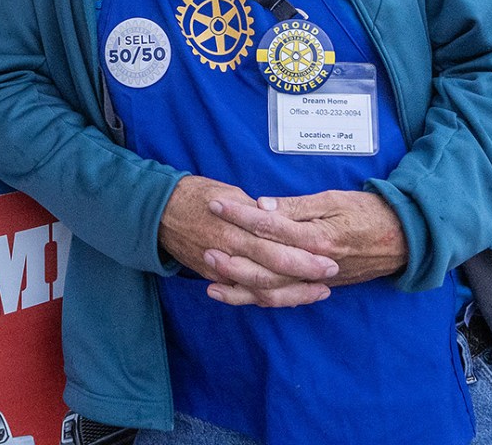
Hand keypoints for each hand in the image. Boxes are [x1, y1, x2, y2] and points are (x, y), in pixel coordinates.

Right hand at [159, 175, 337, 307]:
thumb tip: (281, 217)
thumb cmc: (198, 194)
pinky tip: (288, 298)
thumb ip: (256, 210)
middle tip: (331, 273)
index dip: (304, 251)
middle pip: (273, 269)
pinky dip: (266, 299)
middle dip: (305, 274)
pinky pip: (244, 294)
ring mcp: (221, 268)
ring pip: (261, 289)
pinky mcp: (214, 278)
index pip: (277, 242)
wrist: (159, 211)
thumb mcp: (229, 192)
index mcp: (236, 225)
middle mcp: (229, 250)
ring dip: (292, 293)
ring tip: (317, 292)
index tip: (329, 253)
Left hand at [205, 189, 407, 301]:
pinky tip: (232, 292)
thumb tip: (262, 207)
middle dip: (232, 255)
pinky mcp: (316, 287)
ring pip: (270, 290)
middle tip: (204, 243)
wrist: (403, 240)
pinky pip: (282, 298)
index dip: (240, 215)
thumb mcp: (334, 199)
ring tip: (209, 275)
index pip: (270, 226)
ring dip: (237, 284)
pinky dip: (255, 297)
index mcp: (318, 237)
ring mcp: (315, 280)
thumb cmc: (368, 213)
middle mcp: (315, 264)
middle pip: (265, 265)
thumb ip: (297, 206)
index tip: (216, 204)